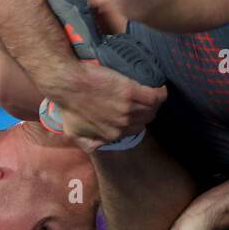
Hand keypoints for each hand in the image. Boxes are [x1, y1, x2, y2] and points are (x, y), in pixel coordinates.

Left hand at [47, 63, 165, 144]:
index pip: (135, 129)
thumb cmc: (69, 105)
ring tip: (151, 92)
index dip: (136, 119)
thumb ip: (89, 143)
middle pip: (146, 118)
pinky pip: (156, 96)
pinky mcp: (132, 92)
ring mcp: (128, 108)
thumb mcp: (74, 132)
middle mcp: (123, 124)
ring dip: (154, 101)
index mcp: (112, 135)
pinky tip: (158, 86)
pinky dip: (160, 92)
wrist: (68, 83)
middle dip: (146, 111)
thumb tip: (100, 146)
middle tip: (142, 100)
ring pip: (152, 108)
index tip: (134, 110)